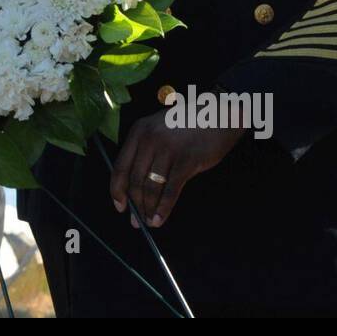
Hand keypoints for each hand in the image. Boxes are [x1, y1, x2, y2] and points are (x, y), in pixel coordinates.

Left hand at [109, 114, 244, 226]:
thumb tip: (135, 187)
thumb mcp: (159, 128)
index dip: (117, 190)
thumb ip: (146, 151)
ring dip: (148, 209)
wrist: (219, 114)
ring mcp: (168, 149)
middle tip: (136, 221)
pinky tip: (160, 219)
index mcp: (138, 131)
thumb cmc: (189, 124)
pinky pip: (170, 190)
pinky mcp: (186, 160)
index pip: (120, 166)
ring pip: (151, 187)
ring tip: (149, 221)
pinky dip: (164, 208)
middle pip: (135, 179)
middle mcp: (149, 139)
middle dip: (134, 204)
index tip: (120, 206)